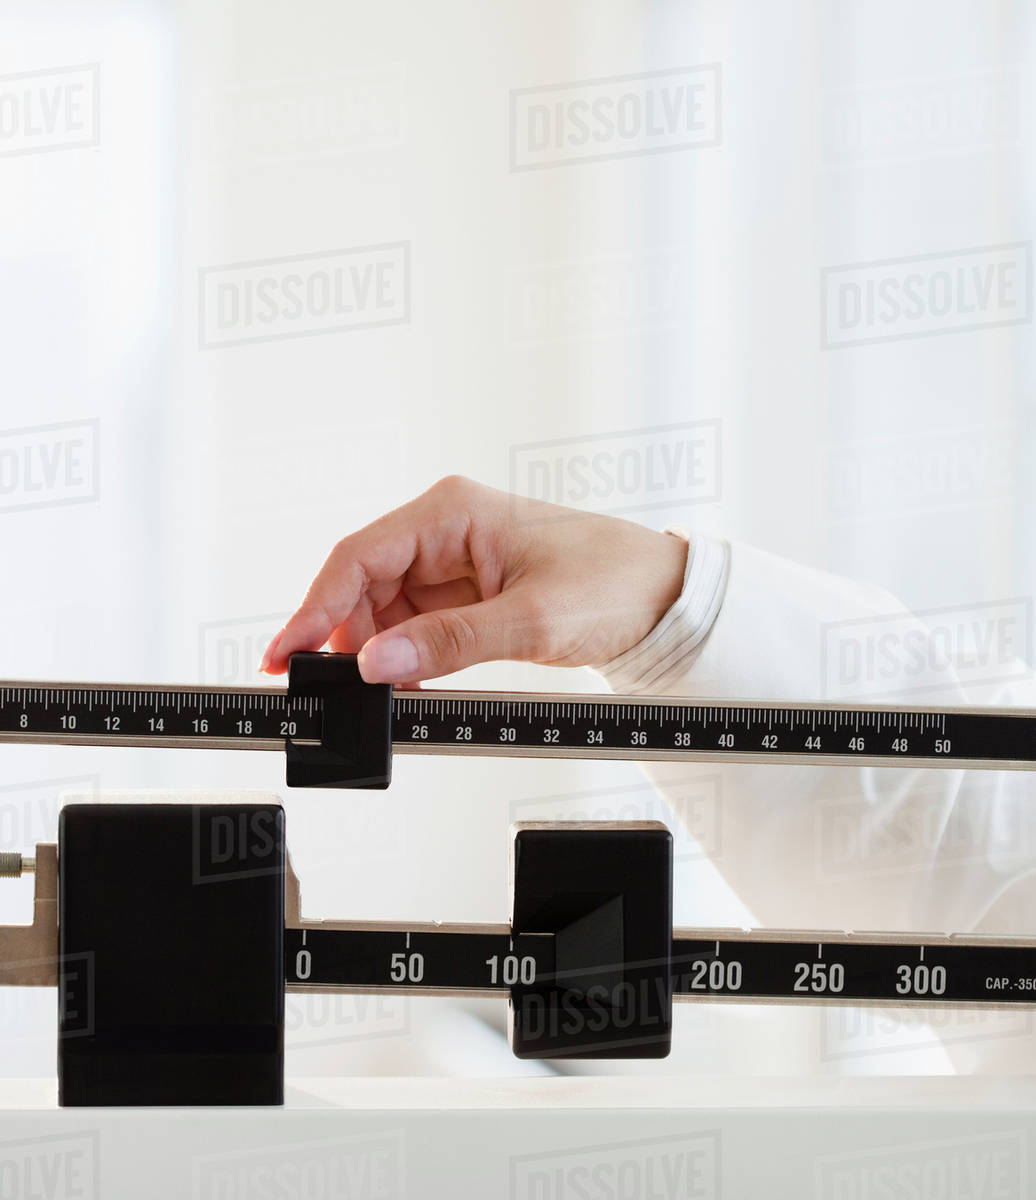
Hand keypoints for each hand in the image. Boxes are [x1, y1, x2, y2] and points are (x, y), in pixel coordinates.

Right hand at [260, 475, 687, 684]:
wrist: (666, 598)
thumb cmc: (615, 583)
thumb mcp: (532, 619)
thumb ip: (449, 642)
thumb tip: (375, 662)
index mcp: (453, 511)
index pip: (359, 556)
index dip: (315, 607)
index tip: (285, 654)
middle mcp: (445, 530)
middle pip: (364, 585)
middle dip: (347, 638)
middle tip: (334, 692)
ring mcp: (454, 563)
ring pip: (385, 610)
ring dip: (379, 653)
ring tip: (383, 694)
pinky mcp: (467, 594)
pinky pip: (416, 626)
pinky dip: (408, 657)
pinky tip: (409, 685)